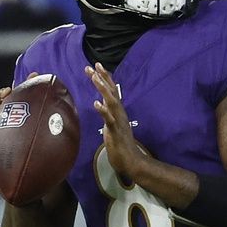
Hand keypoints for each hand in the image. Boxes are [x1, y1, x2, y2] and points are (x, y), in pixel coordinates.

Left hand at [86, 64, 150, 186]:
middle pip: (112, 92)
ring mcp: (118, 122)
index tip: (96, 66)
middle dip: (103, 78)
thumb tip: (102, 103)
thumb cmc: (121, 145)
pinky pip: (109, 120)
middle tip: (94, 65)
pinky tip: (96, 103)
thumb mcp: (112, 125)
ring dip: (103, 89)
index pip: (111, 91)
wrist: (131, 161)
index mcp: (118, 112)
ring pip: (111, 102)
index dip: (105, 78)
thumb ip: (108, 114)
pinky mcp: (115, 132)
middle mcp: (120, 113)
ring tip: (95, 78)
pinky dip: (103, 111)